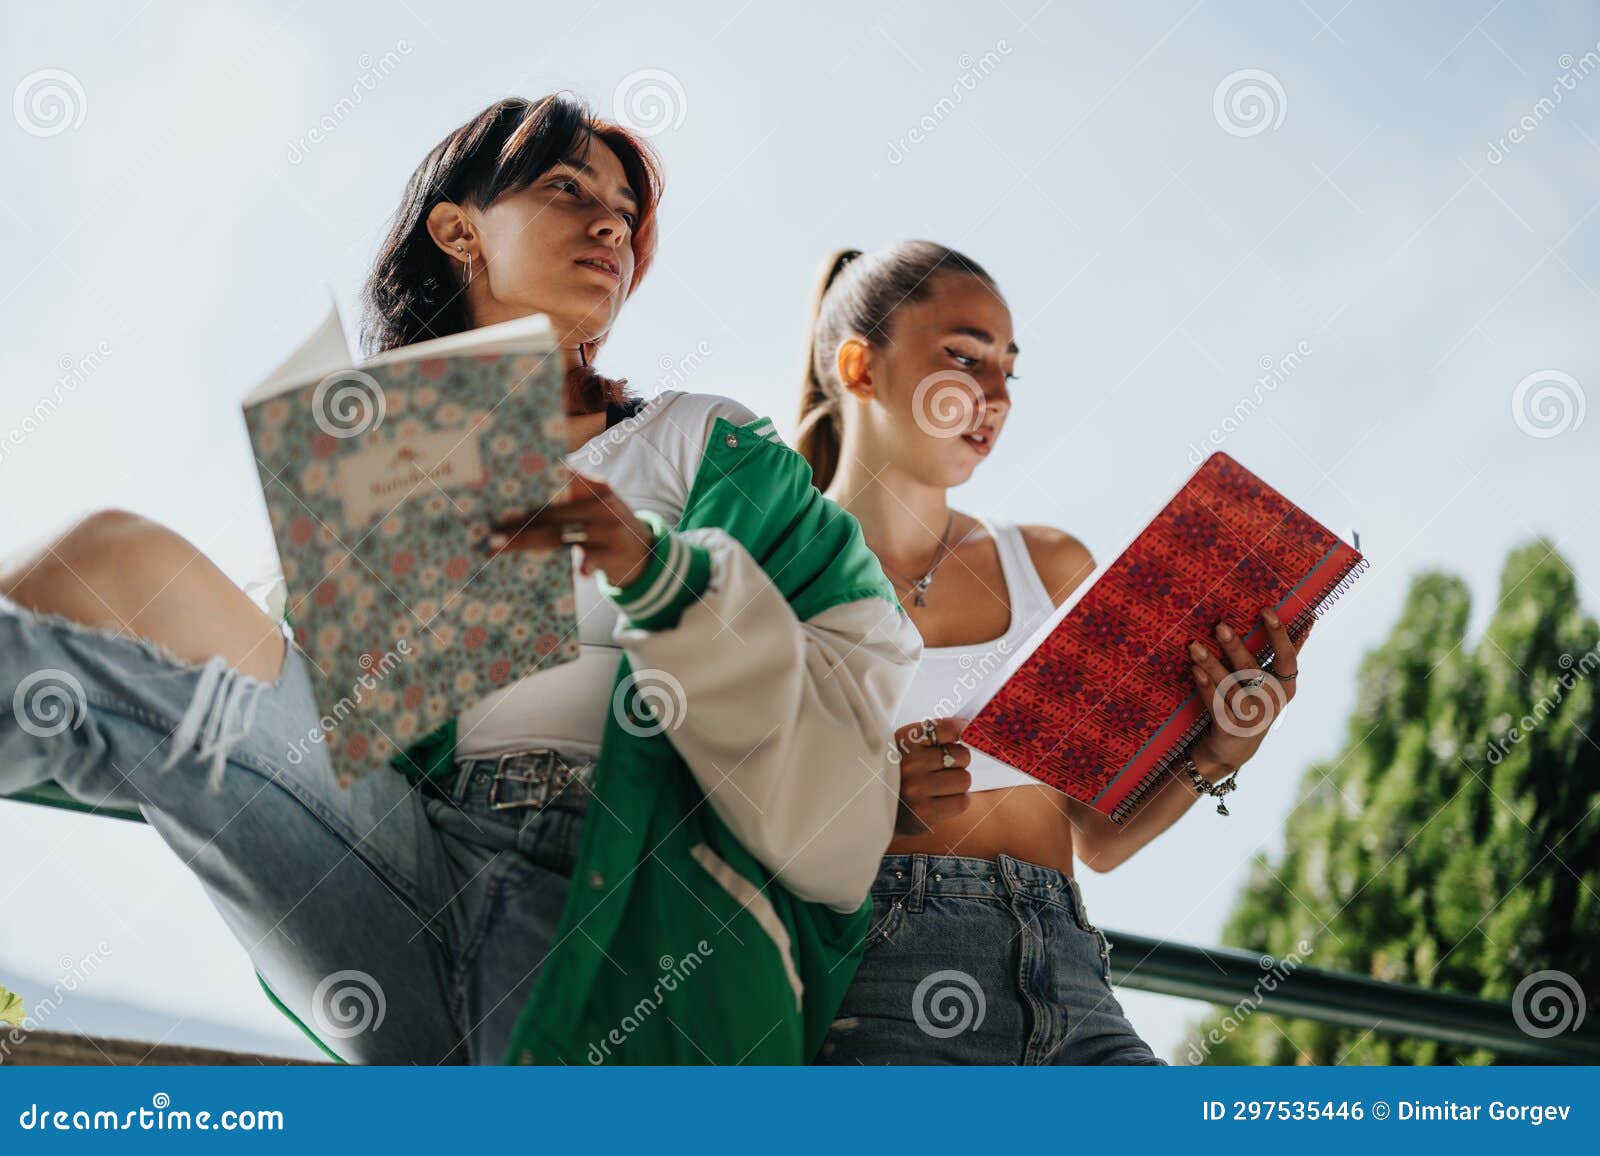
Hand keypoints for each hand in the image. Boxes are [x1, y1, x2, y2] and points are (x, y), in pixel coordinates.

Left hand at [481, 472, 654, 586]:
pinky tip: (578, 572)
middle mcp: (602, 505)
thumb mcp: (596, 504)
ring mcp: (609, 530)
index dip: (530, 484)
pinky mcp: (615, 554)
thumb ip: (570, 497)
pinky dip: (585, 565)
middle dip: (518, 521)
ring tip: (500, 547)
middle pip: (552, 511)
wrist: (647, 552)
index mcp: (595, 488)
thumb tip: (518, 495)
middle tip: (490, 530)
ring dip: (528, 541)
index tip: (499, 488)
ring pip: (561, 535)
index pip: (560, 479)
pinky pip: (592, 559)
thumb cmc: (607, 525)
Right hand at [892, 716, 972, 835]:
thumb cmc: (902, 773)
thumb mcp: (909, 745)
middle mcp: (908, 763)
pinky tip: (940, 800)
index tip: (961, 734)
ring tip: (939, 786)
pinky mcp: (924, 813)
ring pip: (964, 779)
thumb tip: (968, 725)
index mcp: (903, 741)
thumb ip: (936, 731)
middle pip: (961, 755)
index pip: (946, 729)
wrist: (881, 810)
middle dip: (957, 762)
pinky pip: (961, 801)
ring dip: (957, 784)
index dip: (959, 730)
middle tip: (941, 768)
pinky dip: (956, 801)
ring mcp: (915, 789)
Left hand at [1184, 607, 1311, 780]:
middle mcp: (1271, 701)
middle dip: (1234, 647)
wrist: (1234, 749)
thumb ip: (1286, 654)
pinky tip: (1194, 669)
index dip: (1278, 633)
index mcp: (1286, 686)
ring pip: (1228, 685)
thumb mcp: (1273, 683)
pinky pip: (1215, 702)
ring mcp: (1250, 716)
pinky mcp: (1230, 728)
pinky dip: (1205, 686)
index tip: (1265, 610)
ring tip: (1194, 646)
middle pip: (1251, 669)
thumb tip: (1308, 618)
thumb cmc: (1254, 704)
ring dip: (1210, 664)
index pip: (1287, 656)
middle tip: (1219, 625)